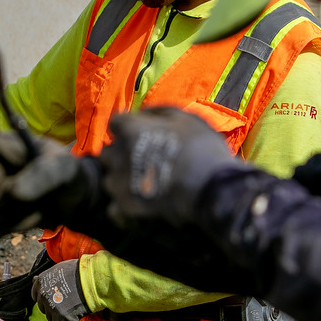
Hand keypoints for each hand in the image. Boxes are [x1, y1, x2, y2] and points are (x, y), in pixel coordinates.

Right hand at [0, 132, 98, 236]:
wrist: (72, 200)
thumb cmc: (65, 172)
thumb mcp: (62, 167)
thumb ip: (40, 174)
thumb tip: (11, 192)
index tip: (1, 179)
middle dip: (1, 198)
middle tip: (29, 197)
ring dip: (12, 214)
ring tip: (35, 205)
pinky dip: (12, 226)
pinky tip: (29, 217)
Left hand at [31, 259, 88, 320]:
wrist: (92, 278)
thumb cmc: (79, 272)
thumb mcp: (58, 269)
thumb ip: (46, 278)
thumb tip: (33, 279)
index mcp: (41, 282)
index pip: (35, 296)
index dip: (47, 298)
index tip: (56, 298)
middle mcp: (43, 294)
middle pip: (43, 308)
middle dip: (54, 307)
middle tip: (69, 301)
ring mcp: (51, 306)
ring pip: (50, 318)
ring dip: (60, 316)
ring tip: (74, 307)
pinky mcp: (61, 317)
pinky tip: (76, 316)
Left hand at [99, 107, 236, 228]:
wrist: (212, 189)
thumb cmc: (202, 148)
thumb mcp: (186, 119)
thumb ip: (160, 113)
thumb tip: (146, 115)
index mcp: (131, 130)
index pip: (117, 123)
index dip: (129, 127)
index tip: (142, 133)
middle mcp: (118, 156)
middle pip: (108, 152)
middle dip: (121, 153)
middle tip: (142, 158)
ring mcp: (120, 183)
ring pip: (109, 179)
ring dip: (121, 179)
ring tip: (142, 182)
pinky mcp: (127, 207)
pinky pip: (114, 207)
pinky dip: (123, 204)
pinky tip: (138, 201)